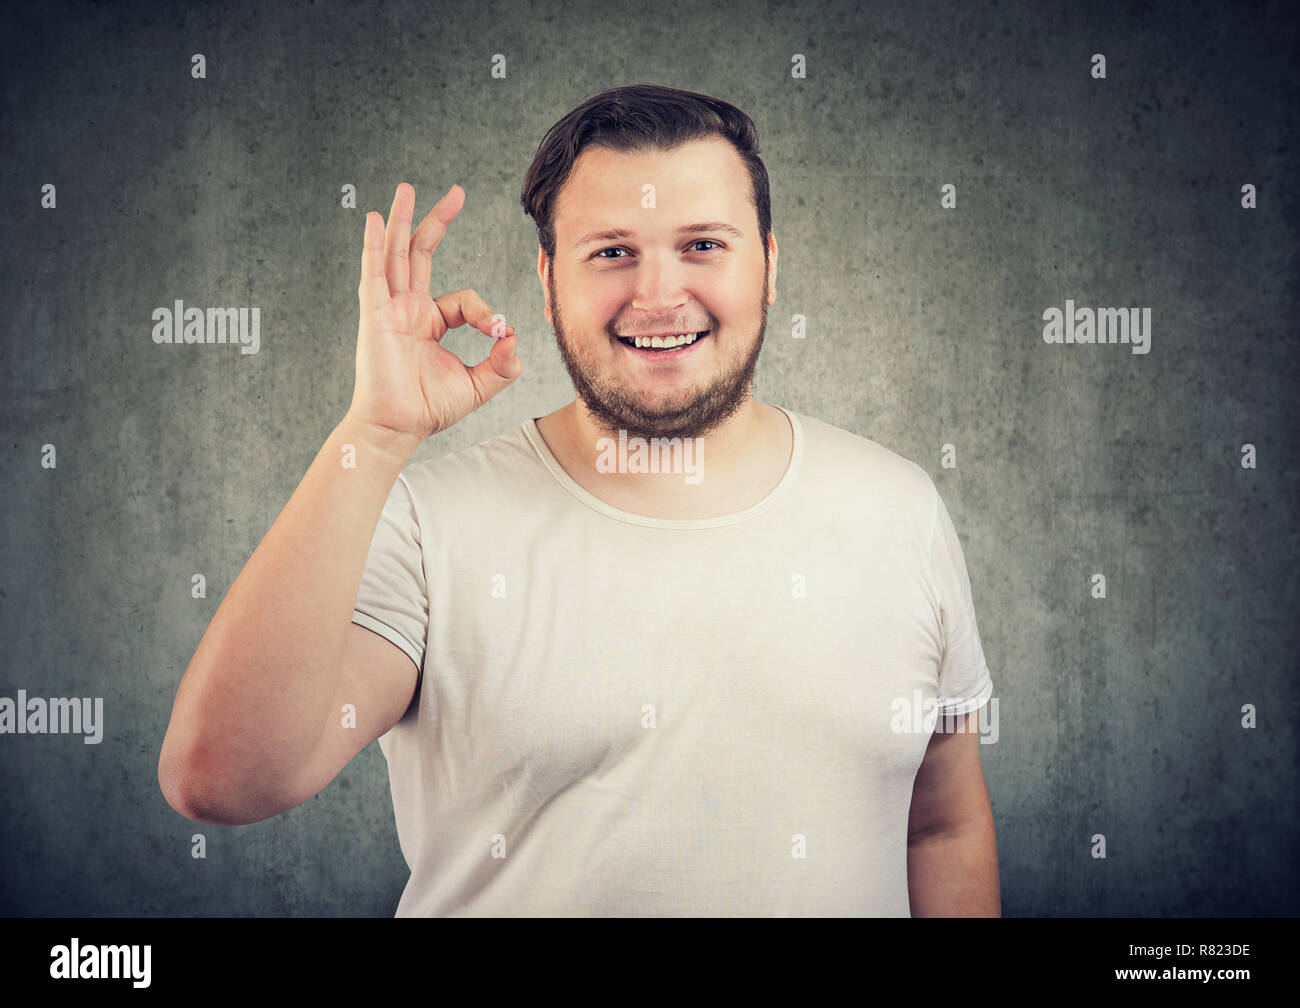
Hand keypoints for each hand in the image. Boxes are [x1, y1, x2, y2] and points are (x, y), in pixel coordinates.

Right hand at [346, 183, 521, 447]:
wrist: (400, 427)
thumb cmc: (429, 408)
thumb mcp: (478, 384)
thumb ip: (502, 364)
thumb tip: (514, 337)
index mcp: (430, 321)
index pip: (462, 299)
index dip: (484, 310)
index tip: (497, 331)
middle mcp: (408, 309)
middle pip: (421, 253)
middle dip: (437, 221)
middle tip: (456, 192)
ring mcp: (389, 309)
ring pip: (395, 254)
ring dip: (401, 219)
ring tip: (405, 188)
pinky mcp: (374, 315)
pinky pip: (372, 274)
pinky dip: (371, 246)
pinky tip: (370, 220)